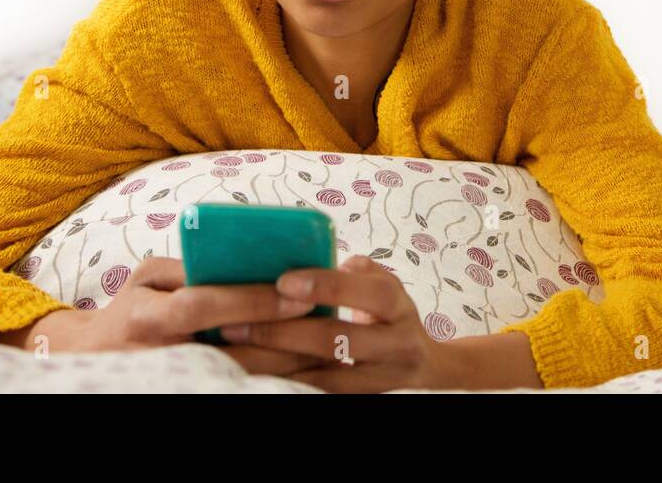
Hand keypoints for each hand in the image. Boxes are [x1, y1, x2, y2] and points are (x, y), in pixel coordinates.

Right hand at [10, 257, 326, 377]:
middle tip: (330, 323)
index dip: (254, 302)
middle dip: (285, 337)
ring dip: (288, 362)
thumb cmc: (131, 306)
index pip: (206, 306)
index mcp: (148, 316)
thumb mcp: (148, 277)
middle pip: (235, 349)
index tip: (299, 295)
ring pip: (243, 375)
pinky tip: (304, 365)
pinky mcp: (193, 393)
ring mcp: (178, 379)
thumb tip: (247, 260)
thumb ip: (191, 266)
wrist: (96, 357)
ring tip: (327, 344)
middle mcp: (163, 353)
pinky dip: (273, 377)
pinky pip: (239, 386)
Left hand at [218, 254, 459, 391]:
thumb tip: (302, 259)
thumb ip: (351, 273)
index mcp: (399, 307)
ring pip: (323, 378)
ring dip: (275, 366)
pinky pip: (321, 397)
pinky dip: (287, 387)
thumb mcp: (382, 285)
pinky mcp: (364, 402)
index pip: (369, 292)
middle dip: (282, 332)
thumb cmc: (389, 315)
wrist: (426, 369)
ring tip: (234, 354)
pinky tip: (257, 377)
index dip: (327, 285)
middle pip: (337, 340)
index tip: (283, 281)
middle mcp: (397, 346)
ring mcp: (382, 381)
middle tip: (235, 323)